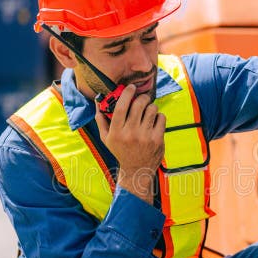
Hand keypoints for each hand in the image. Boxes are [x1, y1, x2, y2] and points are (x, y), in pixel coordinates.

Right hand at [95, 84, 165, 203]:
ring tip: (148, 112)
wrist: (136, 170)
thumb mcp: (106, 138)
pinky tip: (154, 121)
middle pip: (138, 104)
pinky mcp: (157, 139)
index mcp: (116, 132)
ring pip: (151, 109)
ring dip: (151, 107)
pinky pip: (161, 117)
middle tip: (142, 99)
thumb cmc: (120, 151)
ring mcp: (145, 137)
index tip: (131, 87)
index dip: (127, 93)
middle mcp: (130, 134)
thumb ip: (101, 119)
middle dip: (142, 98)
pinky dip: (159, 116)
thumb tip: (97, 101)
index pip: (121, 106)